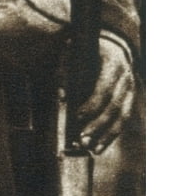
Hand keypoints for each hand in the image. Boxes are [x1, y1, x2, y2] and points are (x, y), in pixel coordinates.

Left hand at [75, 35, 135, 153]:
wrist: (114, 45)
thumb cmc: (88, 49)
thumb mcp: (75, 53)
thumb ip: (66, 72)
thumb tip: (62, 97)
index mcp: (113, 64)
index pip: (104, 89)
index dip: (92, 105)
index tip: (77, 117)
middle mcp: (126, 78)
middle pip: (114, 107)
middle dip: (98, 125)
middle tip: (82, 139)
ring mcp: (132, 90)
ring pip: (122, 117)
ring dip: (107, 135)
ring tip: (92, 149)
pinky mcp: (132, 100)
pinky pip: (123, 120)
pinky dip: (111, 135)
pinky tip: (100, 146)